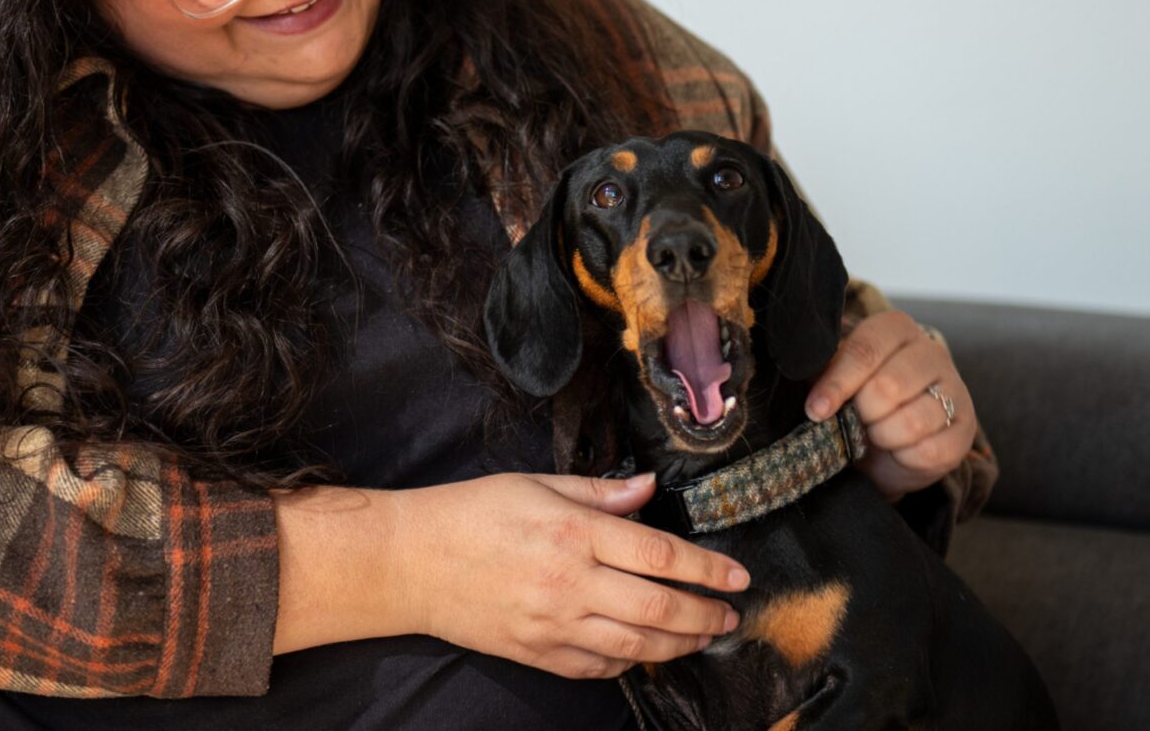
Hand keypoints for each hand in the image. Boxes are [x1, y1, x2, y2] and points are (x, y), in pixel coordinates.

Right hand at [391, 471, 749, 678]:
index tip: (737, 576)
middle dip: (705, 613)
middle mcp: (569, 582)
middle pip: (658, 607)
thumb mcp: (536, 484)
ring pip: (636, 644)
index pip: (659, 555)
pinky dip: (631, 661)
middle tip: (730, 613)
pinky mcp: (538, 653)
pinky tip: (648, 652)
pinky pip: (599, 666)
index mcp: (573, 532)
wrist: (413, 562)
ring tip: (703, 634)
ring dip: (679, 643)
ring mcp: (554, 624)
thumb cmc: (472, 513)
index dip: (706, 568)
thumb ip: (599, 492)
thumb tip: (649, 489)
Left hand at [804, 309, 977, 501]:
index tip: (816, 410)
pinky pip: (929, 451)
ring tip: (875, 432)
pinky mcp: (965, 430)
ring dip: (882, 436)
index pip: (864, 351)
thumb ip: (819, 367)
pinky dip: (904, 457)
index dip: (837, 384)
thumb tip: (796, 362)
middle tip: (856, 420)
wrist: (887, 440)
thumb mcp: (835, 377)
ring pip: (911, 422)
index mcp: (895, 328)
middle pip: (888, 387)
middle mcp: (932, 352)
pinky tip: (898, 448)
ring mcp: (956, 390)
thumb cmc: (856, 398)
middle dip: (862, 414)